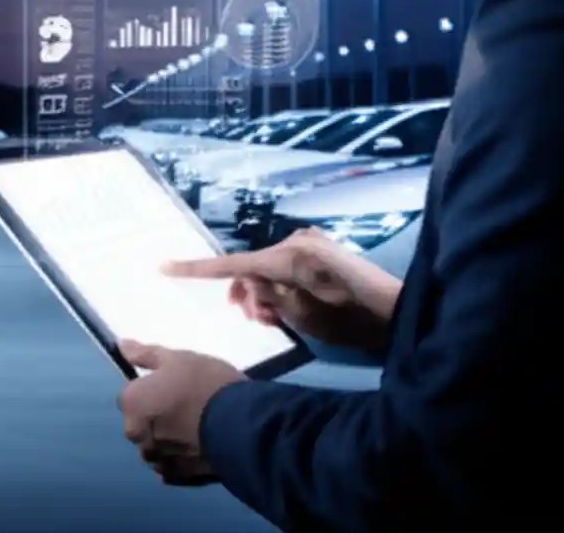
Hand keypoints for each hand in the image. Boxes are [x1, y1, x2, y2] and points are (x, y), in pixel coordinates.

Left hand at [117, 339, 245, 485]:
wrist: (241, 422)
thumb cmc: (206, 383)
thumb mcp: (177, 358)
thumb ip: (146, 354)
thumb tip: (121, 345)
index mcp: (133, 404)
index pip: (129, 398)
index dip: (149, 392)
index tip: (170, 389)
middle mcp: (139, 433)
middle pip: (139, 426)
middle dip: (153, 420)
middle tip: (183, 410)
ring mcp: (158, 457)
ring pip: (154, 449)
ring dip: (165, 442)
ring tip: (193, 431)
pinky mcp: (179, 476)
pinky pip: (171, 468)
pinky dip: (178, 461)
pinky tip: (196, 450)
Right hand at [163, 228, 401, 350]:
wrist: (398, 314)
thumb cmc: (352, 318)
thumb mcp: (304, 315)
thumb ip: (270, 297)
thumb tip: (250, 285)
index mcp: (289, 255)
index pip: (233, 263)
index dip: (196, 269)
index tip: (165, 267)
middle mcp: (295, 242)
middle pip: (250, 268)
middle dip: (246, 294)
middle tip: (260, 320)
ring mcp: (308, 245)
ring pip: (265, 270)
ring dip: (263, 295)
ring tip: (276, 319)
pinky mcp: (317, 253)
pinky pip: (283, 268)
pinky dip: (278, 287)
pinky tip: (288, 307)